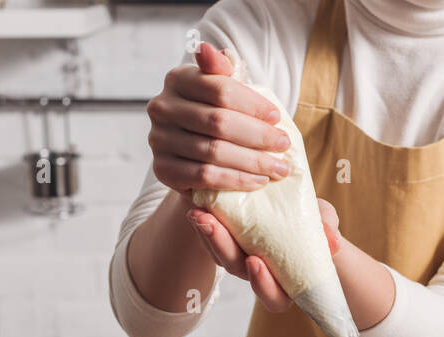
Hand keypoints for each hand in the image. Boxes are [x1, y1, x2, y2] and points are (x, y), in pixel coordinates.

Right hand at [146, 42, 291, 192]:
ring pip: (214, 151)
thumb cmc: (213, 117)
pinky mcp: (163, 170)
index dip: (252, 104)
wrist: (191, 158)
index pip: (220, 89)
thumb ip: (222, 71)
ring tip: (278, 168)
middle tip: (284, 145)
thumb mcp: (221, 90)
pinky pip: (205, 176)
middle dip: (258, 135)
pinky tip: (258, 181)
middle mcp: (162, 107)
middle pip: (218, 122)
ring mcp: (159, 140)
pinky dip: (236, 180)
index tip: (277, 117)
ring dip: (252, 162)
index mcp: (177, 79)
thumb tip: (208, 49)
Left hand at [187, 199, 342, 312]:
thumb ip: (328, 232)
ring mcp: (241, 257)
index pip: (274, 298)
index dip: (263, 285)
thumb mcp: (327, 224)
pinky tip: (197, 204)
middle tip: (213, 227)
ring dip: (208, 235)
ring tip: (199, 213)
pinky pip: (212, 236)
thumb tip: (330, 239)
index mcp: (286, 283)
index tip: (256, 262)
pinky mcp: (229, 237)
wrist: (306, 212)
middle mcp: (258, 274)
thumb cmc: (320, 226)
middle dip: (223, 249)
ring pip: (219, 254)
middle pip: (237, 270)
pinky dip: (205, 222)